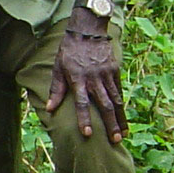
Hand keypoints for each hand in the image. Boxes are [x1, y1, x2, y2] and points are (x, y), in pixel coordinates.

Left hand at [45, 20, 127, 141]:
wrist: (88, 31)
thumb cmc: (69, 51)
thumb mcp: (58, 68)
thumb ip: (56, 90)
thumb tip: (50, 109)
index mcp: (78, 79)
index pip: (82, 103)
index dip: (84, 119)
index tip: (88, 134)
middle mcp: (94, 79)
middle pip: (105, 105)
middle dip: (110, 124)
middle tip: (115, 141)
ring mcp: (107, 75)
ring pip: (116, 100)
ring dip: (120, 118)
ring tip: (123, 134)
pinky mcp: (115, 71)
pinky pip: (119, 91)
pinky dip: (122, 105)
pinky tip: (123, 118)